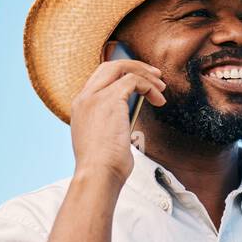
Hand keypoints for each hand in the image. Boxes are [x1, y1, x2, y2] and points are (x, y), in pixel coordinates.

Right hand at [69, 59, 166, 183]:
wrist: (98, 175)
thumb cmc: (103, 167)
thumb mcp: (102, 140)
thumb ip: (111, 124)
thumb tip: (128, 118)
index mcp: (80, 107)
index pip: (100, 79)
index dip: (121, 75)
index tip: (140, 82)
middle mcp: (85, 98)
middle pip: (109, 67)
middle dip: (135, 67)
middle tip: (155, 76)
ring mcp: (95, 97)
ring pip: (122, 69)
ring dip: (146, 76)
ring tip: (161, 88)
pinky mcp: (110, 99)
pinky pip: (133, 80)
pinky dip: (149, 87)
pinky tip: (159, 100)